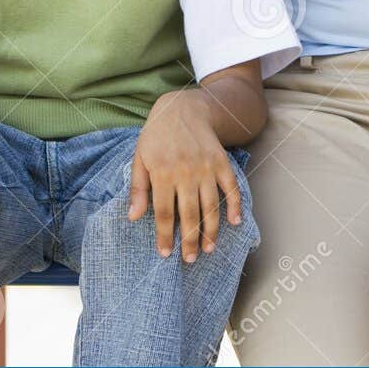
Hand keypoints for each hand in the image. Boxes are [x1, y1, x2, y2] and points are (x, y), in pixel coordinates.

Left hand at [128, 90, 243, 262]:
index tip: (165, 253)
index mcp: (163, 173)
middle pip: (189, 214)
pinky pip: (231, 187)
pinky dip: (234, 205)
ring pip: (211, 206)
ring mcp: (206, 168)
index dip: (165, 235)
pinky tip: (234, 222)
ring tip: (208, 249)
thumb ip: (138, 188)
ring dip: (211, 230)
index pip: (164, 213)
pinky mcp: (221, 162)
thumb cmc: (156, 136)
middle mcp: (186, 173)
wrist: (183, 108)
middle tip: (189, 259)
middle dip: (189, 240)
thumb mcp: (139, 158)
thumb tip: (133, 218)